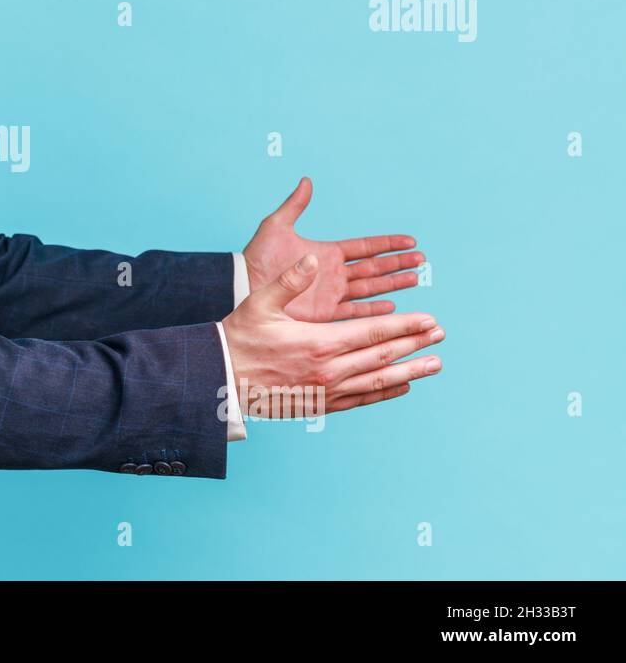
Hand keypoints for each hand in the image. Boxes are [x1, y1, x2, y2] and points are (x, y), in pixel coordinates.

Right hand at [222, 253, 444, 417]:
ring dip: (410, 371)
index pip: (373, 332)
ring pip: (378, 380)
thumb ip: (289, 281)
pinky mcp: (321, 404)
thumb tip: (311, 258)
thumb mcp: (260, 304)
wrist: (222, 379)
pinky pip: (362, 398)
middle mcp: (330, 369)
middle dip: (415, 343)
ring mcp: (327, 390)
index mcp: (320, 342)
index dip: (405, 325)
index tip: (429, 320)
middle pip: (383, 356)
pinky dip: (385, 392)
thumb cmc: (240, 338)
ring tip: (434, 364)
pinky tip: (403, 386)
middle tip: (441, 335)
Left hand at [243, 177, 423, 321]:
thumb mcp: (276, 227)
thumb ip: (295, 205)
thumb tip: (307, 180)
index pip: (365, 247)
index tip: (411, 241)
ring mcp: (331, 294)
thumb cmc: (257, 257)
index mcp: (327, 252)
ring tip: (415, 279)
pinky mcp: (325, 314)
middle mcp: (333, 273)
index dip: (387, 244)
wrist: (243, 286)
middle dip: (398, 263)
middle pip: (374, 268)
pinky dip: (373, 310)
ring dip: (393, 284)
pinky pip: (355, 312)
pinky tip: (393, 307)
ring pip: (370, 289)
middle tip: (423, 260)